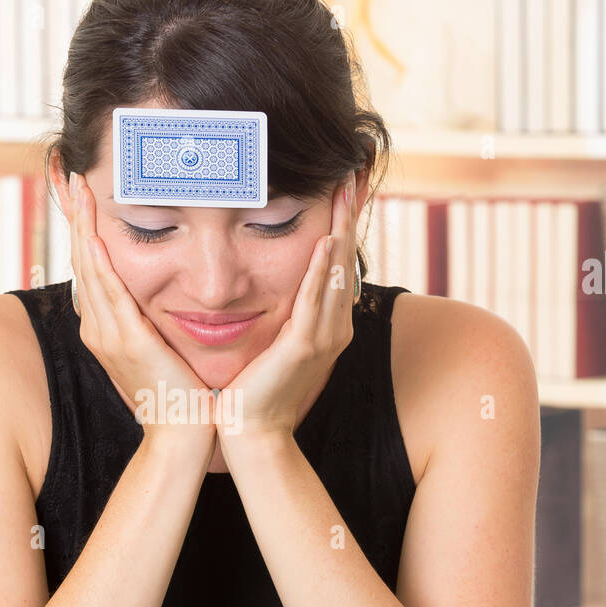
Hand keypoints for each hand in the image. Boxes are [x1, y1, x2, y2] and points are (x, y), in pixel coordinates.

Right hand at [67, 172, 216, 450]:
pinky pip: (109, 295)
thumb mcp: (159, 347)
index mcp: (105, 326)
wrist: (182, 432)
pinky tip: (91, 238)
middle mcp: (98, 327)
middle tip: (71, 176)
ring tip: (78, 191)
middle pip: (82, 260)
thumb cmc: (179, 393)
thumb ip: (151, 320)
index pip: (90, 266)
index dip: (83, 228)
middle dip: (77, 217)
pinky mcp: (127, 342)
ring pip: (90, 269)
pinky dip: (99, 264)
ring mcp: (109, 335)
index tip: (83, 195)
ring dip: (83, 227)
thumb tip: (154, 298)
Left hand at [215, 173, 358, 441]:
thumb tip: (274, 284)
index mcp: (328, 325)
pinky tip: (324, 243)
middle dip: (349, 216)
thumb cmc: (255, 391)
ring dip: (340, 231)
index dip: (344, 223)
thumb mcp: (274, 343)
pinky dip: (320, 271)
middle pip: (346, 260)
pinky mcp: (304, 348)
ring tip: (345, 193)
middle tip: (354, 173)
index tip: (344, 187)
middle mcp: (334, 328)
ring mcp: (323, 338)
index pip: (339, 263)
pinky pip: (314, 301)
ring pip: (335, 274)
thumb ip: (282, 314)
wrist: (252, 433)